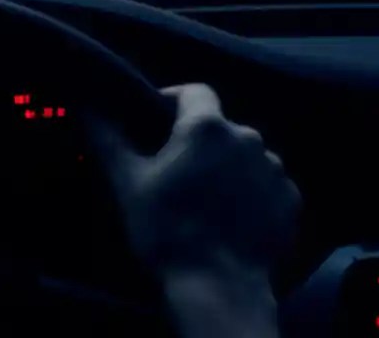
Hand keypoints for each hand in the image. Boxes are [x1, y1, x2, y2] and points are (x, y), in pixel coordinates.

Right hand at [88, 84, 299, 337]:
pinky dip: (251, 195)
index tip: (158, 122)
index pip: (195, 92)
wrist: (218, 287)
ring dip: (227, 169)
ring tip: (206, 202)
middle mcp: (248, 138)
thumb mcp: (128, 183)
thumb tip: (86, 104)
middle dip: (199, 143)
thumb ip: (108, 137)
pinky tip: (232, 219)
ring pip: (245, 157)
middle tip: (177, 174)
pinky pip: (267, 186)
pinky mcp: (292, 200)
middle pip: (220, 128)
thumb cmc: (167, 230)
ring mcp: (275, 170)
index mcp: (207, 127)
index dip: (174, 100)